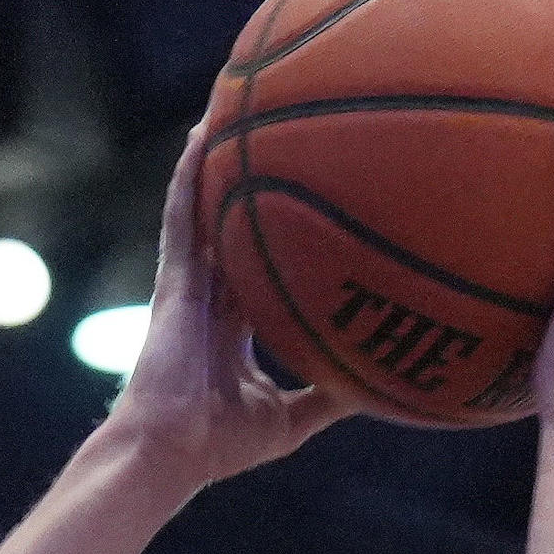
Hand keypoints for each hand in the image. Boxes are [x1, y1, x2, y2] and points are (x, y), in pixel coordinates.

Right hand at [107, 123, 353, 493]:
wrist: (171, 453)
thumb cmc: (220, 447)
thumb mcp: (293, 419)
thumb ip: (329, 396)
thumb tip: (382, 385)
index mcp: (234, 324)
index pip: (259, 264)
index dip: (277, 231)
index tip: (308, 197)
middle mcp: (212, 295)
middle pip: (231, 222)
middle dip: (246, 179)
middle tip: (276, 127)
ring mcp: (189, 283)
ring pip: (203, 206)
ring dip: (215, 157)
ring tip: (235, 100)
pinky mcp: (172, 280)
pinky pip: (182, 216)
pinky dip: (189, 174)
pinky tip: (204, 132)